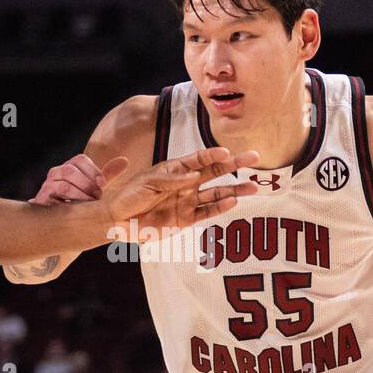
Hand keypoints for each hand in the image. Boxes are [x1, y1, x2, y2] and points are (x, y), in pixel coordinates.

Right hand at [31, 154, 127, 205]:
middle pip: (70, 169)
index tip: (102, 183)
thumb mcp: (96, 188)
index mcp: (71, 167)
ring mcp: (48, 185)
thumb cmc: (81, 203)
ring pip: (64, 183)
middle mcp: (57, 173)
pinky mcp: (41, 198)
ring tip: (90, 204)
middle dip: (87, 184)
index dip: (93, 170)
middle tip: (98, 197)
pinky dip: (68, 201)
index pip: (80, 160)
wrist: (61, 224)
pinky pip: (54, 195)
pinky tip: (77, 209)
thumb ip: (108, 175)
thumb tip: (125, 161)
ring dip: (80, 194)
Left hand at [102, 146, 258, 234]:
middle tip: (254, 158)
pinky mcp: (186, 219)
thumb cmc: (129, 195)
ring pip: (217, 193)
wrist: (118, 220)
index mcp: (176, 169)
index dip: (214, 154)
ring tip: (254, 186)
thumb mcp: (147, 183)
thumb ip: (171, 179)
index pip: (199, 159)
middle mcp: (186, 183)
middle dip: (235, 165)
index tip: (228, 152)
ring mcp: (188, 201)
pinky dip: (220, 208)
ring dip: (235, 190)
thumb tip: (195, 175)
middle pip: (215, 172)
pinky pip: (207, 212)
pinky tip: (233, 202)